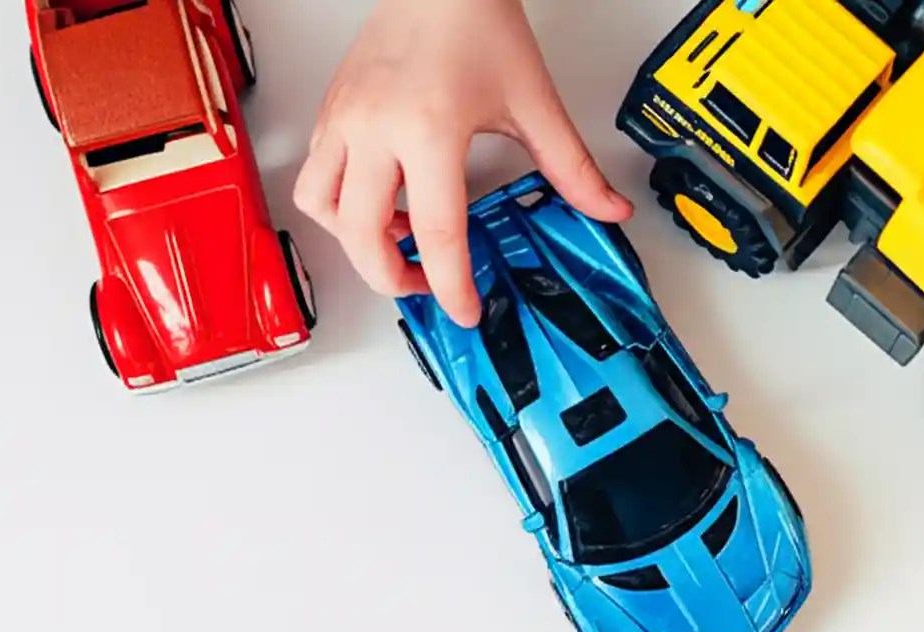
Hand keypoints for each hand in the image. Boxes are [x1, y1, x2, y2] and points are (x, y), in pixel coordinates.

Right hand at [294, 0, 633, 326]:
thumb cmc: (476, 22)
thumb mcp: (534, 102)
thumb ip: (571, 166)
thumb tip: (607, 208)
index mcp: (428, 128)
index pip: (438, 233)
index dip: (451, 286)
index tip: (465, 311)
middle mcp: (375, 127)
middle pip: (363, 237)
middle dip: (394, 279)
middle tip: (428, 285)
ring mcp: (344, 120)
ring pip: (325, 212)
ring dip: (358, 244)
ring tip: (400, 242)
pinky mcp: (331, 114)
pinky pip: (317, 180)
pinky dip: (342, 209)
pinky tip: (381, 202)